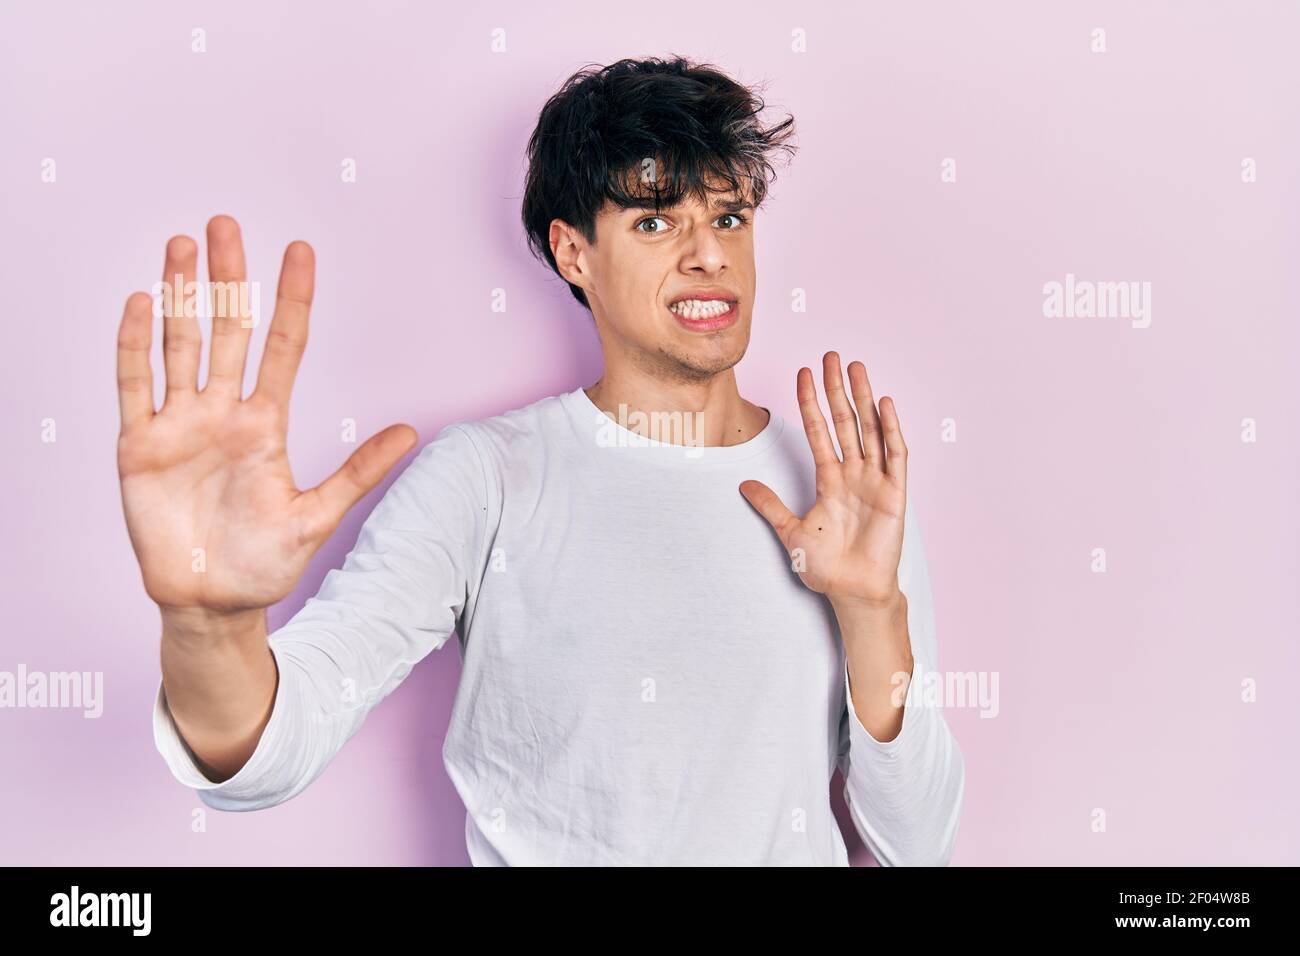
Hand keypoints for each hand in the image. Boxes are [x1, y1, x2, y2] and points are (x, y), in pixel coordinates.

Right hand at [116, 216, 416, 615]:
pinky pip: (134, 386)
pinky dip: (135, 345)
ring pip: (179, 345)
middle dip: (227, 278)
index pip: (283, 347)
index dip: (292, 300)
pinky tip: (142, 303)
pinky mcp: (139, 445)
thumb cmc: (264, 562)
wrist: (211, 603)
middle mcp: (222, 413)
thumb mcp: (317, 515)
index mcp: (265, 424)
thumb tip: (411, 432)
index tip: (301, 251)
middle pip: (226, 330)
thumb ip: (358, 472)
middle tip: (226, 223)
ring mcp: (179, 424)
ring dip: (180, 296)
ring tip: (183, 246)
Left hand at [740, 351, 906, 608]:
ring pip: (870, 430)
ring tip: (857, 368)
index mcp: (830, 480)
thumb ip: (770, 505)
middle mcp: (853, 474)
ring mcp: (875, 481)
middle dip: (837, 388)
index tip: (802, 373)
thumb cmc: (826, 567)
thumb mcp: (790, 531)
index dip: (810, 402)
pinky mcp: (895, 494)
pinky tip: (885, 405)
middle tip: (831, 356)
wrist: (852, 592)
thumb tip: (743, 484)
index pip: (818, 431)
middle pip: (845, 421)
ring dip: (864, 399)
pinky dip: (891, 430)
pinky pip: (894, 455)